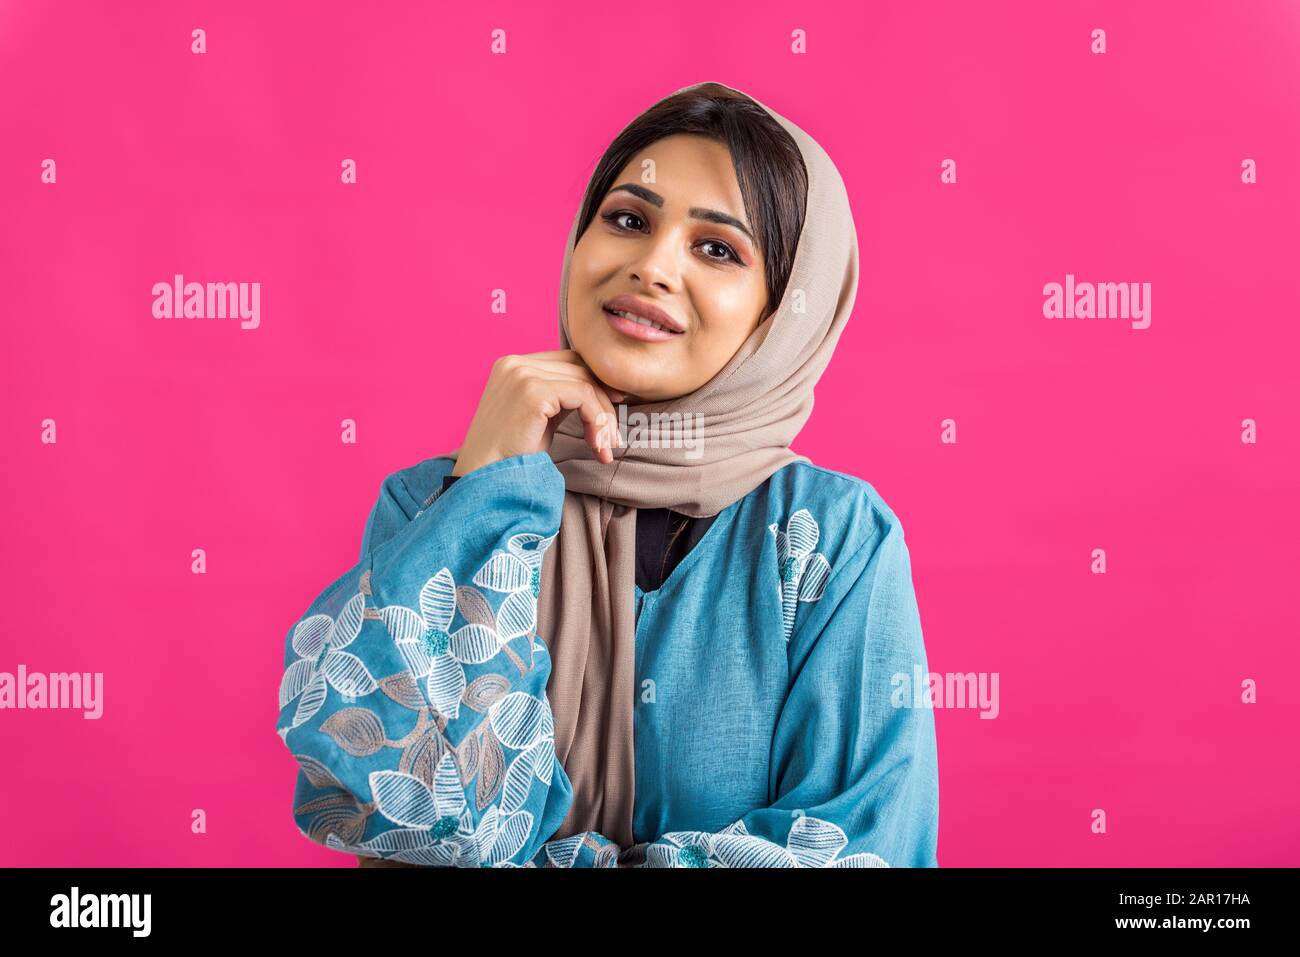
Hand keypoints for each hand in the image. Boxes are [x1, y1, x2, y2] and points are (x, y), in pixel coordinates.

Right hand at [451, 350, 625, 476]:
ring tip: (606, 447)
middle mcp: (515, 363)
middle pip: (579, 367)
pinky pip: (583, 397)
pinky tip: (598, 446)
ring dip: (603, 417)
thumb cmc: (510, 454)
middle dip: (604, 399)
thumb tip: (596, 393)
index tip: (615, 405)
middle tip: (615, 433)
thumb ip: (559, 397)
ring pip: (585, 383)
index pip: (567, 360)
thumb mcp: (538, 417)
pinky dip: (597, 421)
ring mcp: (522, 374)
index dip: (595, 382)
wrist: (484, 476)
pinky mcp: (533, 392)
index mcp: (512, 364)